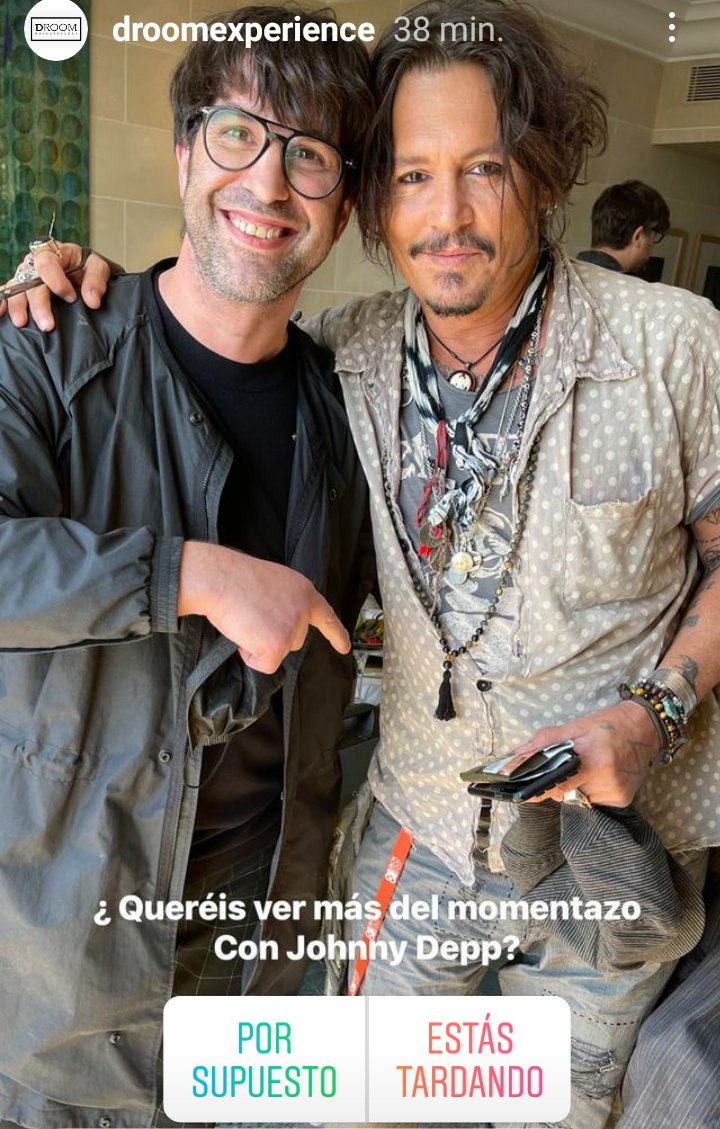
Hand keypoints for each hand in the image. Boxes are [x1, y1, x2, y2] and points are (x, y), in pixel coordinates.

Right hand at [0, 242, 111, 330]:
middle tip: (47, 325)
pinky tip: (1, 314)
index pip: (47, 263)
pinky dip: (3, 303)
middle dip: (38, 304)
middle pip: (30, 282)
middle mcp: (34, 263)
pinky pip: (6, 293)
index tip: (71, 297)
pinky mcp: (21, 289)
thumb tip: (92, 301)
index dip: (57, 282)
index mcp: (52, 252)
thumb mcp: (98, 268)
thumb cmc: (86, 267)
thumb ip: (96, 281)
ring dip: (18, 307)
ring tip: (21, 323)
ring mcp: (25, 276)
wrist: (82, 271)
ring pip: (16, 290)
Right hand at [178, 541, 350, 673]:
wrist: (219, 578)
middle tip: (252, 617)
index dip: (336, 634)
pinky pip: (264, 664)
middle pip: (294, 641)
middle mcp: (304, 610)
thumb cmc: (235, 577)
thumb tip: (277, 624)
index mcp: (304, 591)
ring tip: (245, 620)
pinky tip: (243, 634)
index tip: (345, 647)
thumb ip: (285, 604)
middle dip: (272, 636)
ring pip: (278, 652)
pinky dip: (250, 656)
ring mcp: (293, 628)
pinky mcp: (278, 645)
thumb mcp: (272, 584)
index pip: (325, 616)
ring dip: (260, 644)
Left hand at [502, 701, 660, 806]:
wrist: (644, 728)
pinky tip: (599, 776)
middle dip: (560, 783)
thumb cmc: (607, 725)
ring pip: (580, 799)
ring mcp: (616, 793)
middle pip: (568, 794)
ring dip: (576, 788)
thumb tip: (518, 754)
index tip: (525, 793)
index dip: (540, 789)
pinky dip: (590, 791)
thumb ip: (546, 741)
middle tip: (568, 767)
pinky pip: (594, 801)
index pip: (559, 783)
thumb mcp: (575, 726)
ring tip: (587, 769)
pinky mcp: (623, 801)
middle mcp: (608, 780)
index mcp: (595, 760)